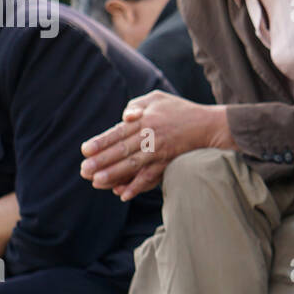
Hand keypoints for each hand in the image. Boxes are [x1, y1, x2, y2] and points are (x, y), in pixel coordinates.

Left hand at [79, 91, 231, 200]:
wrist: (209, 125)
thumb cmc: (180, 110)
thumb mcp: (157, 99)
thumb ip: (136, 105)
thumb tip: (123, 116)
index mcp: (145, 119)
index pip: (118, 132)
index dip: (101, 142)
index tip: (84, 150)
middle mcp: (150, 136)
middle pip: (122, 150)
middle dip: (102, 161)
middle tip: (84, 170)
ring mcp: (160, 151)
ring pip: (133, 164)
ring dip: (114, 174)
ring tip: (96, 182)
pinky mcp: (168, 163)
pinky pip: (151, 176)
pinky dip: (138, 186)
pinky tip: (123, 195)